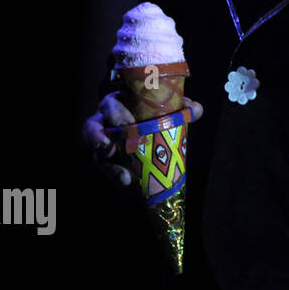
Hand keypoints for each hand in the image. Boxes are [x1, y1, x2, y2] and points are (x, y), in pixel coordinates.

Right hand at [81, 92, 203, 187]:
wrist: (152, 139)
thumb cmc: (155, 116)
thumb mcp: (166, 111)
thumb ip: (181, 109)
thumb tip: (196, 108)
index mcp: (118, 106)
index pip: (109, 105)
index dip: (114, 114)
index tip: (128, 124)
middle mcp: (105, 124)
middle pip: (92, 128)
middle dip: (98, 139)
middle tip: (112, 147)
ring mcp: (103, 146)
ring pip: (98, 155)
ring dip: (110, 167)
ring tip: (124, 177)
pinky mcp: (108, 164)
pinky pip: (108, 172)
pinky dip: (118, 178)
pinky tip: (129, 184)